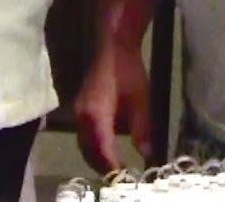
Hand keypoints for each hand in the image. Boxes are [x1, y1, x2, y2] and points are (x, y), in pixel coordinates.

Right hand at [74, 42, 154, 170]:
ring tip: (115, 167)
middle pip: (89, 151)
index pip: (103, 149)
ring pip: (84, 144)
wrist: (113, 48)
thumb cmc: (128, 72)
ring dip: (97, 158)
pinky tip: (107, 149)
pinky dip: (94, 146)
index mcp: (96, 116)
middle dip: (103, 166)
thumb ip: (143, 129)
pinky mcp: (80, 109)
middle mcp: (82, 117)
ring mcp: (78, 112)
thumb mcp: (141, 101)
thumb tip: (147, 154)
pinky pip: (83, 135)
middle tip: (120, 176)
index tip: (126, 177)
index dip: (114, 166)